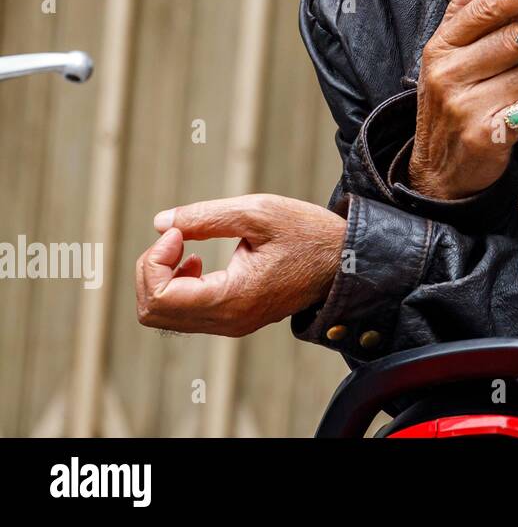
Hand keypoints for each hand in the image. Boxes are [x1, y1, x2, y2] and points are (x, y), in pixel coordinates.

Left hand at [135, 194, 346, 336]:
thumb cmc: (308, 233)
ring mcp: (231, 324)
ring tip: (186, 246)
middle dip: (152, 269)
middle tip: (176, 236)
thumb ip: (205, 217)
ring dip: (162, 277)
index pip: (159, 298)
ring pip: (164, 315)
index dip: (155, 261)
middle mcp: (229, 321)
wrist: (346, 261)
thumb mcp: (259, 212)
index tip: (178, 232)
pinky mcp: (234, 320)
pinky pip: (184, 314)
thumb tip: (160, 223)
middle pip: (153, 312)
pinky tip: (196, 261)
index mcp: (233, 299)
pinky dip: (176, 286)